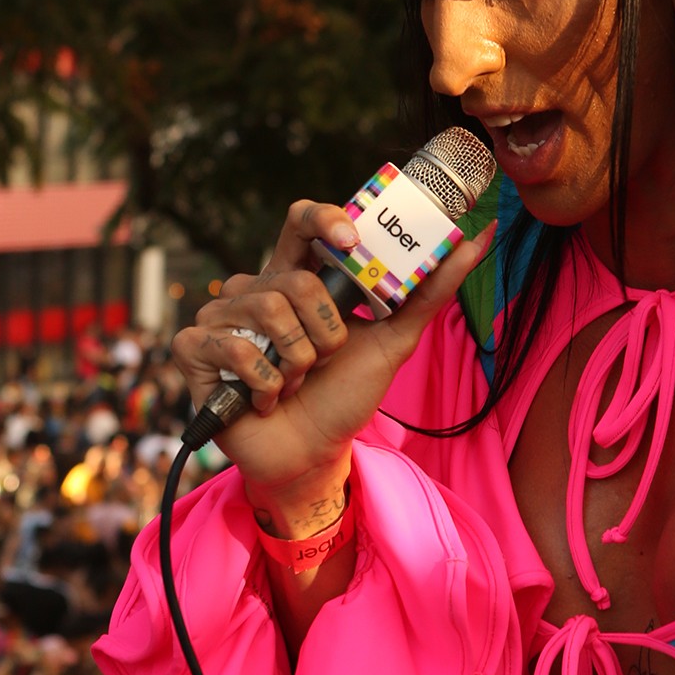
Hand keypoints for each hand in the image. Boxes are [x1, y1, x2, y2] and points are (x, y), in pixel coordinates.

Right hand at [170, 197, 495, 514]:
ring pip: (269, 311)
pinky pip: (239, 348)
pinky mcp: (196, 350)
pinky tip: (265, 398)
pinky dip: (266, 383)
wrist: (312, 455)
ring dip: (298, 362)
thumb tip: (478, 238)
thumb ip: (429, 289)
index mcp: (297, 275)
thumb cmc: (345, 394)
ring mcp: (221, 316)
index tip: (352, 241)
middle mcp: (256, 288)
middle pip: (295, 277)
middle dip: (326, 330)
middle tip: (324, 359)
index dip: (325, 219)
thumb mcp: (395, 339)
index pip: (303, 220)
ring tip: (295, 382)